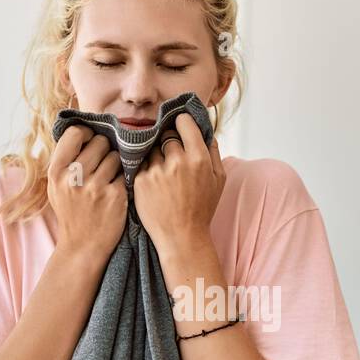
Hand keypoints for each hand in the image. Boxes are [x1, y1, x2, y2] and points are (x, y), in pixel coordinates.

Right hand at [46, 124, 128, 260]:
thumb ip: (65, 160)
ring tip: (109, 178)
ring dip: (117, 164)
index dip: (86, 134)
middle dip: (105, 149)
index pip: (75, 133)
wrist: (82, 246)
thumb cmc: (72, 212)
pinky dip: (124, 179)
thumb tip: (82, 130)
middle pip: (99, 142)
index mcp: (56, 172)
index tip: (91, 142)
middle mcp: (74, 178)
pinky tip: (117, 190)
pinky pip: (126, 173)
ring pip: (115, 156)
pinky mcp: (115, 196)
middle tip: (103, 163)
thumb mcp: (57, 187)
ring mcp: (95, 187)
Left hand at [132, 112, 224, 253]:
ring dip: (156, 156)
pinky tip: (154, 183)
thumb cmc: (202, 209)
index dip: (181, 123)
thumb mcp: (219, 180)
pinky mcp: (140, 181)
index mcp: (199, 158)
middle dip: (168, 142)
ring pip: (152, 149)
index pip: (184, 122)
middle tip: (172, 157)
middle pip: (166, 135)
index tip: (179, 127)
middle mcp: (177, 161)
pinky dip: (146, 169)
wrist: (181, 237)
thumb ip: (213, 151)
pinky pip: (140, 164)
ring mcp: (156, 171)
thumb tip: (205, 130)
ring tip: (163, 175)